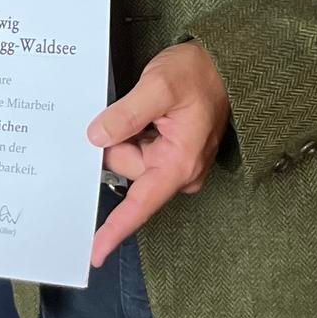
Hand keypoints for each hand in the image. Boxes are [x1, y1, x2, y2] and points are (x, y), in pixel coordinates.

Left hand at [87, 42, 228, 267]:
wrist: (221, 64)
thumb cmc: (196, 73)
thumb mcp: (158, 86)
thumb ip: (127, 114)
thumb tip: (96, 138)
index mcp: (179, 163)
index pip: (141, 203)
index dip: (115, 229)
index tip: (95, 253)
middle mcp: (179, 171)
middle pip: (126, 168)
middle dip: (118, 138)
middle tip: (136, 106)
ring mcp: (174, 163)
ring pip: (128, 156)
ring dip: (126, 130)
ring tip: (146, 104)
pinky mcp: (169, 153)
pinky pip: (137, 149)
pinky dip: (131, 131)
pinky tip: (143, 111)